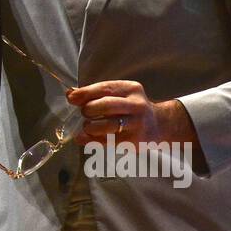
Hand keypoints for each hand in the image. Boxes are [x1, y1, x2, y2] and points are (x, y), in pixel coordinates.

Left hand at [66, 80, 196, 148]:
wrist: (160, 125)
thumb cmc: (132, 108)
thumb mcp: (119, 94)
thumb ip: (96, 93)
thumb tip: (70, 93)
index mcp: (131, 89)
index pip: (105, 88)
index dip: (85, 93)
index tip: (71, 98)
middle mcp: (136, 105)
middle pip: (107, 105)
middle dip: (89, 109)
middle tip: (84, 113)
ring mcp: (136, 124)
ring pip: (108, 125)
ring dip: (90, 126)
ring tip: (86, 127)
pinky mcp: (134, 141)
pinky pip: (109, 141)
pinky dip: (92, 140)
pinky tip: (83, 139)